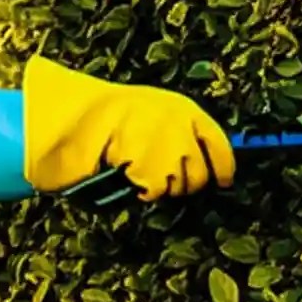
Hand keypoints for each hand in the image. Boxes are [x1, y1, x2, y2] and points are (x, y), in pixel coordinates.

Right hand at [20, 56, 234, 200]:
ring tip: (136, 170)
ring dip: (161, 186)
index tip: (224, 181)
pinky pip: (157, 192)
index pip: (220, 145)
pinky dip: (143, 190)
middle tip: (159, 177)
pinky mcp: (156, 172)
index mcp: (186, 110)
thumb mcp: (151, 111)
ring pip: (180, 187)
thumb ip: (178, 130)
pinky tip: (127, 175)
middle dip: (184, 181)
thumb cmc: (110, 114)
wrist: (78, 115)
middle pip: (200, 174)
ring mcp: (172, 151)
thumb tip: (203, 163)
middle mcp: (185, 129)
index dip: (224, 167)